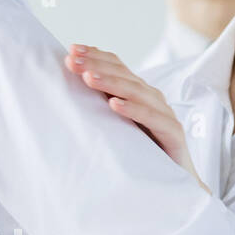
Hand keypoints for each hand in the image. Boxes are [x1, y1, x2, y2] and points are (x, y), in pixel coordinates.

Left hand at [65, 44, 208, 193]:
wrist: (171, 183)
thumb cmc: (137, 152)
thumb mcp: (112, 124)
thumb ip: (96, 105)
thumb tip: (61, 89)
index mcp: (136, 92)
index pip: (116, 65)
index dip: (95, 56)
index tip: (70, 51)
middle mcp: (151, 98)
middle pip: (124, 74)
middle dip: (96, 65)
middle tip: (71, 61)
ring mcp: (164, 114)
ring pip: (138, 92)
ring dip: (111, 83)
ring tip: (88, 78)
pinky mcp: (173, 134)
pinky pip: (153, 118)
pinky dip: (134, 109)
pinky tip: (114, 105)